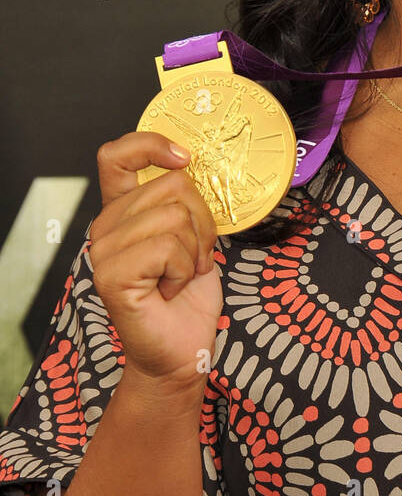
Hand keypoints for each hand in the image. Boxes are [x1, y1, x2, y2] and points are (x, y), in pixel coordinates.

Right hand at [89, 133, 221, 394]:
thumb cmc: (187, 298)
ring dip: (196, 249)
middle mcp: (106, 226)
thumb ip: (185, 204)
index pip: (118, 155)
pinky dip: (185, 269)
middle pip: (172, 185)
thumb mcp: (193, 238)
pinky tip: (171, 289)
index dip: (152, 144)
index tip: (184, 157)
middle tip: (194, 258)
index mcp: (123, 211)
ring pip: (174, 215)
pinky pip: (168, 246)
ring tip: (181, 276)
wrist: (181, 351)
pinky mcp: (111, 275)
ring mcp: (103, 251)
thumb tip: (198, 169)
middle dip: (203, 222)